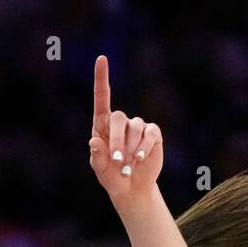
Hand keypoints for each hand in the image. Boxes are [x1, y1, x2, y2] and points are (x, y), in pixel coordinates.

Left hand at [88, 55, 163, 203]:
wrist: (132, 188)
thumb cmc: (112, 176)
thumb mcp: (100, 169)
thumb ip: (97, 156)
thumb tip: (94, 140)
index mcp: (102, 125)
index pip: (102, 97)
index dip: (101, 78)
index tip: (102, 59)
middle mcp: (121, 122)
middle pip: (118, 118)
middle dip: (117, 141)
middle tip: (117, 161)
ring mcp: (138, 127)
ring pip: (135, 128)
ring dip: (131, 149)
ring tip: (128, 167)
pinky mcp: (153, 134)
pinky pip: (149, 134)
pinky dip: (144, 147)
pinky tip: (140, 160)